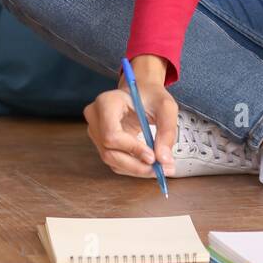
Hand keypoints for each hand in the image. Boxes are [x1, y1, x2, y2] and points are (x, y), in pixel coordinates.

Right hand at [83, 55, 177, 178]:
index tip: (153, 157)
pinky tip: (149, 165)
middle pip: (109, 152)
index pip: (111, 134)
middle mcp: (95, 118)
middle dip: (136, 165)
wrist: (142, 92)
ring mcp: (96, 131)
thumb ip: (167, 131)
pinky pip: (115, 161)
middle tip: (161, 169)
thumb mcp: (166, 107)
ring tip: (160, 168)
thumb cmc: (151, 96)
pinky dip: (133, 167)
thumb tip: (163, 159)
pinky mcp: (102, 142)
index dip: (132, 149)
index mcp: (107, 102)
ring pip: (112, 160)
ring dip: (136, 169)